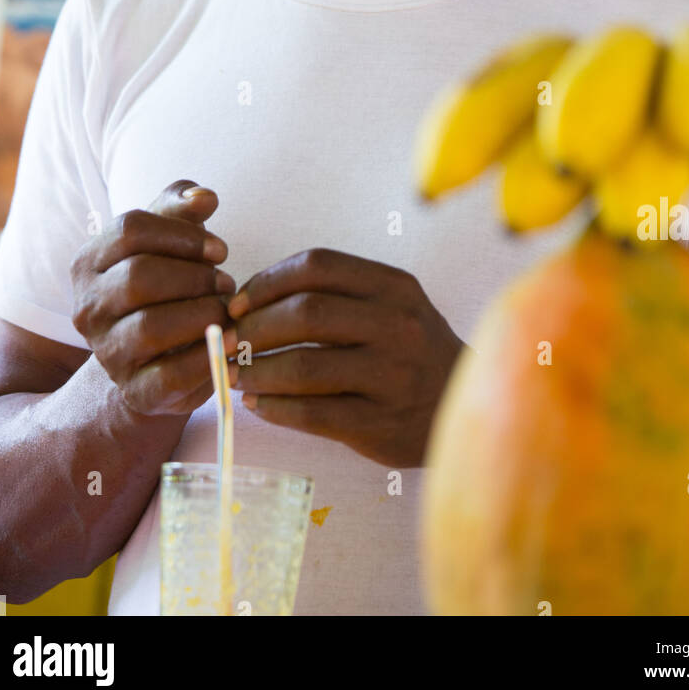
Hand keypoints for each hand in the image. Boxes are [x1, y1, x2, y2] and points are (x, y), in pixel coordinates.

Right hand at [70, 180, 237, 416]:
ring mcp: (107, 352)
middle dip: (194, 276)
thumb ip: (182, 207)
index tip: (220, 249)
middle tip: (226, 281)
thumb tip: (204, 197)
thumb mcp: (168, 237)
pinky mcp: (134, 390)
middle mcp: (87, 308)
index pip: (129, 230)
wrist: (155, 355)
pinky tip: (230, 340)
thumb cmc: (166, 281)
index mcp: (89, 261)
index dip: (183, 234)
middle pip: (139, 276)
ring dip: (203, 313)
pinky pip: (170, 374)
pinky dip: (207, 355)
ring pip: (152, 326)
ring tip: (227, 309)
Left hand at [226, 249, 463, 466]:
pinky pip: (313, 414)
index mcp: (394, 287)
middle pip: (306, 313)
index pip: (318, 266)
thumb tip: (251, 301)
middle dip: (254, 327)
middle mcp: (397, 325)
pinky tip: (258, 405)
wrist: (461, 405)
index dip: (267, 281)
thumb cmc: (409, 350)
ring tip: (235, 375)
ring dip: (257, 371)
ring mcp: (391, 376)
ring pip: (305, 367)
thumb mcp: (390, 305)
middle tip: (227, 341)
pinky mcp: (380, 423)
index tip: (238, 302)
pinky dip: (275, 408)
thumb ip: (336, 294)